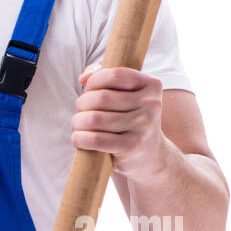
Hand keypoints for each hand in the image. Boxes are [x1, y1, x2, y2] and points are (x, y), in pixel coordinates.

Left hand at [71, 63, 168, 180]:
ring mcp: (143, 127)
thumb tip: (84, 77)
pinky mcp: (132, 147)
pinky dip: (80, 138)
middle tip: (81, 111)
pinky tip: (78, 139)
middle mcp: (151, 105)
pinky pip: (96, 139)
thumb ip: (104, 77)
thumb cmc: (130, 119)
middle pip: (101, 98)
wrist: (150, 156)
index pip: (115, 75)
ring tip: (78, 124)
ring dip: (78, 122)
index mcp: (151, 86)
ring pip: (95, 118)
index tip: (89, 90)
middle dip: (82, 104)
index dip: (95, 81)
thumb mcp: (126, 95)